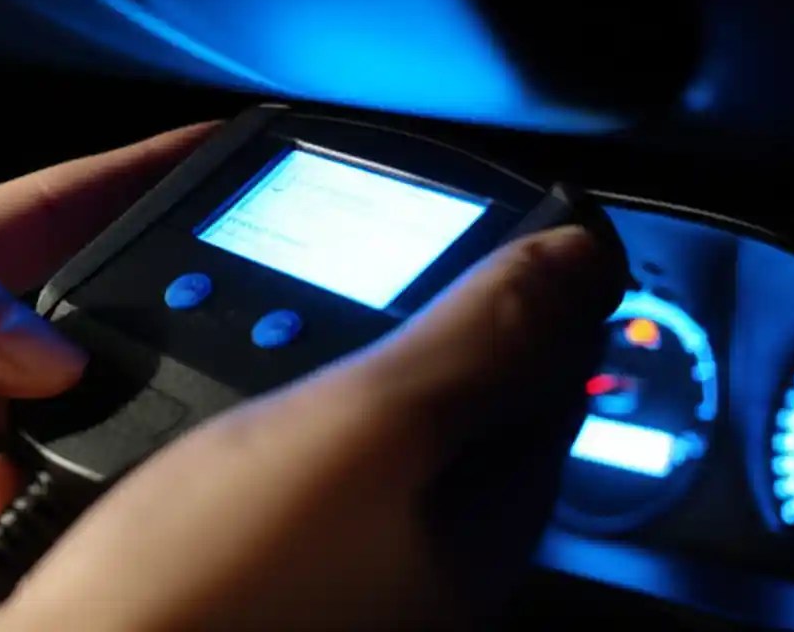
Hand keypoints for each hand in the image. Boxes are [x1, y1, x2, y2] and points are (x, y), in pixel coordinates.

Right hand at [0, 226, 622, 630]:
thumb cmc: (212, 578)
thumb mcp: (363, 432)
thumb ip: (477, 343)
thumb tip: (580, 258)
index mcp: (479, 518)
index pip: (548, 376)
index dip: (524, 283)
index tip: (478, 214)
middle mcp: (420, 546)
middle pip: (449, 398)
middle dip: (412, 316)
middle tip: (356, 246)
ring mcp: (336, 556)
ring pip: (354, 421)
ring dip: (320, 356)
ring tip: (274, 304)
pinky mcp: (256, 559)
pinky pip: (277, 456)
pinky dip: (257, 409)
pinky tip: (216, 390)